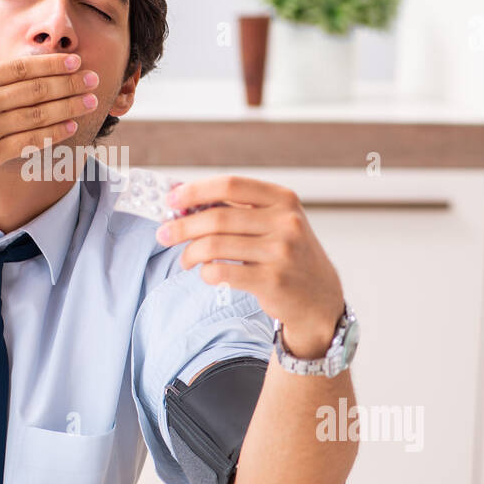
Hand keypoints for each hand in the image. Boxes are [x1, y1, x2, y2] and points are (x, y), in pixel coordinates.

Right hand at [0, 7, 99, 199]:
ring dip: (69, 108)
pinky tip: (69, 129)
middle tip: (93, 78)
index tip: (74, 60)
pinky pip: (28, 143)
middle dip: (70, 83)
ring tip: (90, 101)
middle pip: (37, 89)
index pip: (21, 67)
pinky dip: (51, 135)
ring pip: (39, 116)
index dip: (52, 63)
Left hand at [156, 174, 344, 358]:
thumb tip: (185, 201)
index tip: (172, 199)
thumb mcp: (275, 222)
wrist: (319, 297)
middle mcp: (285, 222)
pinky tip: (206, 273)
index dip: (196, 190)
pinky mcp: (272, 281)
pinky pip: (221, 272)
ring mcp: (281, 252)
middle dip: (182, 226)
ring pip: (215, 246)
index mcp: (283, 199)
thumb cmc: (288, 255)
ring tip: (185, 259)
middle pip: (217, 218)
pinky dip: (205, 272)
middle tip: (163, 233)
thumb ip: (237, 210)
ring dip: (190, 252)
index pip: (230, 185)